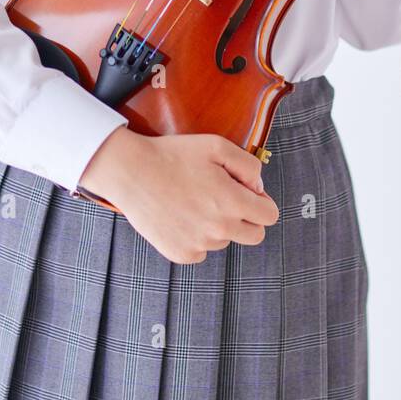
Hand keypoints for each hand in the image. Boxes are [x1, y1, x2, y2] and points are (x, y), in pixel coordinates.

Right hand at [79, 126, 279, 264]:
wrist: (131, 173)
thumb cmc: (173, 156)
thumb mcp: (216, 146)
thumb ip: (248, 166)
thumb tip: (258, 188)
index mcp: (231, 202)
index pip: (269, 216)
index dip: (262, 202)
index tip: (248, 194)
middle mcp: (218, 229)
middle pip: (255, 235)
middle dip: (248, 218)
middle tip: (226, 200)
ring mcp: (199, 244)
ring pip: (225, 241)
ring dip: (219, 226)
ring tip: (195, 201)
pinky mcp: (180, 254)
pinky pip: (202, 250)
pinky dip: (197, 236)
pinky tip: (182, 215)